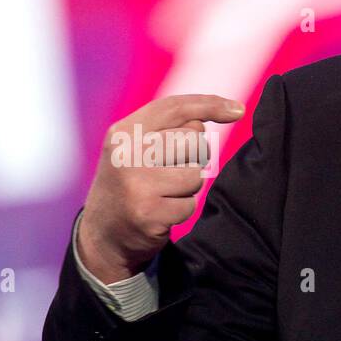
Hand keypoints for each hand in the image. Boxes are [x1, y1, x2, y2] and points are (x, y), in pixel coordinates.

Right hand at [78, 95, 244, 282]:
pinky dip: (182, 209)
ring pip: (195, 174)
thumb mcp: (136, 149)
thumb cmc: (131, 185)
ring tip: (163, 193)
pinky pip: (190, 204)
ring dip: (188, 186)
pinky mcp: (149, 213)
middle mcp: (125, 155)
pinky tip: (161, 212)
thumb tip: (226, 110)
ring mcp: (136, 185)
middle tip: (170, 172)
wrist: (102, 236)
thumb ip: (170, 128)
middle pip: (193, 141)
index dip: (210, 104)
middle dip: (194, 157)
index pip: (174, 108)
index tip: (238, 110)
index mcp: (122, 133)